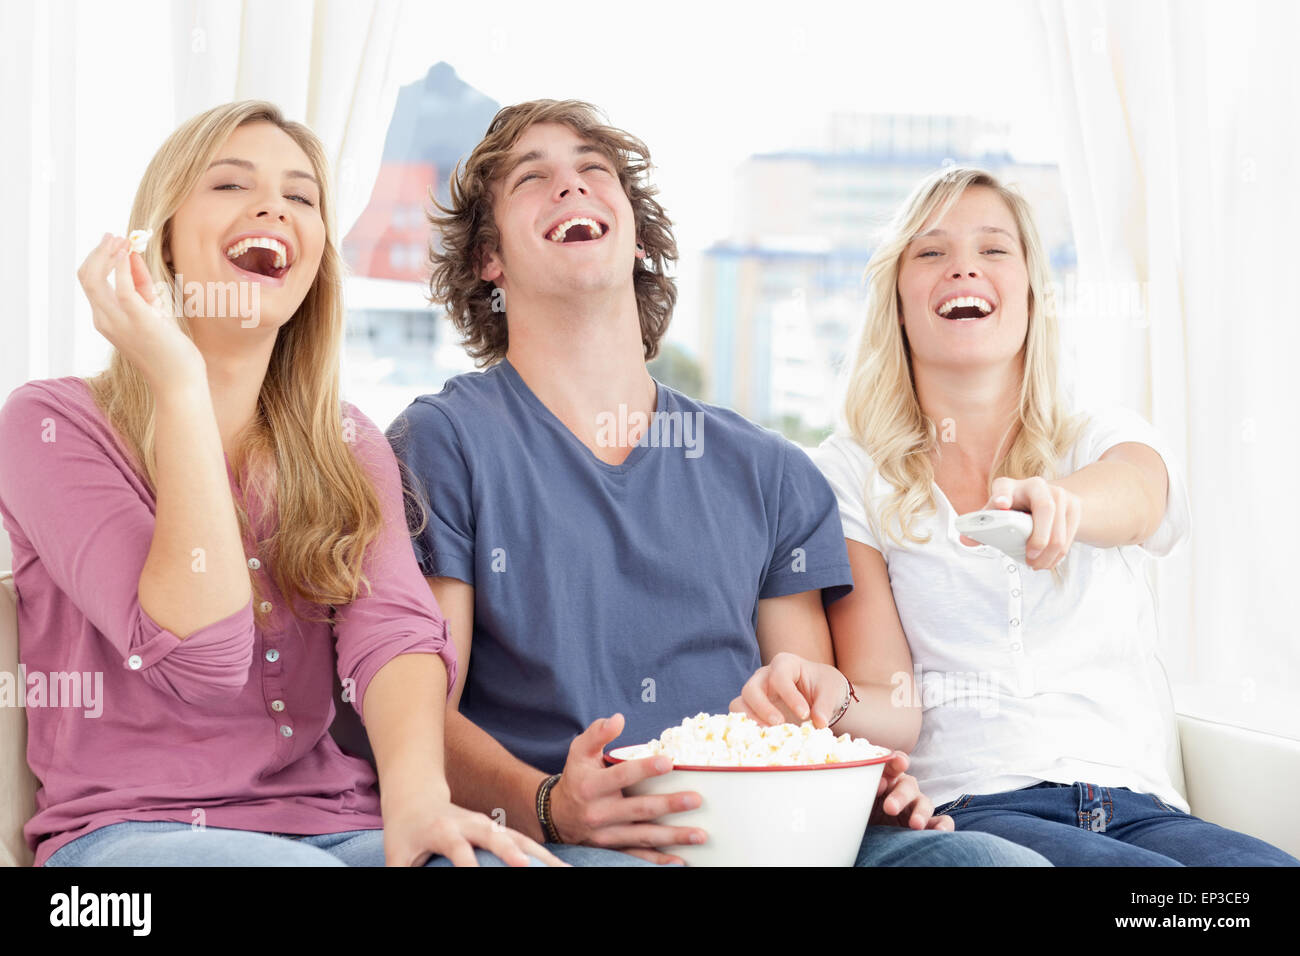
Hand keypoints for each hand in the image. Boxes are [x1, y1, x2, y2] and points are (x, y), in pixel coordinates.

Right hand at [77, 234, 204, 393]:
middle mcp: (105, 319)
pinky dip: (123, 267)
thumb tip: (134, 257)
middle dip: (98, 252)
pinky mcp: (137, 320)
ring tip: (122, 239)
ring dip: (107, 254)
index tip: (115, 241)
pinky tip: (129, 253)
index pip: (91, 281)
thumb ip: (143, 286)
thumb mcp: (153, 312)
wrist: (179, 381)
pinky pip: (123, 287)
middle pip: (86, 276)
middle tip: (114, 235)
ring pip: (95, 278)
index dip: (100, 258)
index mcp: (105, 318)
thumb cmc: (169, 350)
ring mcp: (117, 321)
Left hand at [382, 792, 566, 866]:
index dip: (467, 865)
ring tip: (564, 871)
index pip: (457, 848)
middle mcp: (469, 823)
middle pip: (494, 836)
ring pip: (518, 837)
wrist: (417, 796)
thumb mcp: (395, 856)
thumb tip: (393, 886)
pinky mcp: (500, 830)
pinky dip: (544, 855)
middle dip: (512, 852)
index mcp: (442, 829)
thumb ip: (400, 874)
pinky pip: (526, 842)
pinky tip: (562, 867)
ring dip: (540, 854)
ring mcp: (488, 824)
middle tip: (526, 868)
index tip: (475, 877)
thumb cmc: (405, 833)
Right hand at [548, 713, 705, 865]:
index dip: (645, 769)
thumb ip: (597, 733)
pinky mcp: (611, 849)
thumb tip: (618, 718)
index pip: (622, 776)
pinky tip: (679, 861)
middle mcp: (599, 813)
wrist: (556, 815)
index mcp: (592, 786)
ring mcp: (606, 835)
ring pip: (643, 836)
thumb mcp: (579, 751)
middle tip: (695, 800)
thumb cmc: (576, 777)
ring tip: (700, 834)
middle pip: (639, 809)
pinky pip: (636, 857)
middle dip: (669, 805)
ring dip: (673, 837)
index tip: (669, 762)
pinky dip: (658, 861)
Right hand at [728, 651, 847, 727]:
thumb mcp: (831, 690)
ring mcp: (755, 693)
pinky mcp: (752, 710)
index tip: (805, 714)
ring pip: (739, 704)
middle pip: (751, 689)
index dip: (789, 696)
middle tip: (780, 724)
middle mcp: (764, 676)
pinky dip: (748, 729)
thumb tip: (819, 723)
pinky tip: (764, 739)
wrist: (820, 695)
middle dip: (763, 708)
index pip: (779, 676)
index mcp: (784, 664)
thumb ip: (825, 705)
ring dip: (751, 721)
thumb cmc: (824, 686)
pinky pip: (740, 718)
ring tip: (769, 735)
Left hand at [868, 750, 952, 829]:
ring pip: (925, 803)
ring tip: (915, 825)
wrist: (869, 833)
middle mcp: (903, 789)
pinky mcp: (928, 824)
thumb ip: (860, 790)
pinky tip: (940, 832)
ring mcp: (917, 806)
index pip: (892, 763)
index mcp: (885, 777)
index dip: (896, 761)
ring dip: (921, 813)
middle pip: (907, 785)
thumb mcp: (856, 799)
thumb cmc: (860, 812)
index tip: (899, 763)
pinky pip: (941, 821)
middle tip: (890, 808)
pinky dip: (943, 825)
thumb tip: (870, 785)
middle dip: (900, 796)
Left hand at [984, 476, 1081, 570]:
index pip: (1004, 487)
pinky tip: (1047, 561)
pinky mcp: (1074, 506)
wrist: (1043, 500)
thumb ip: (982, 525)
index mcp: (1010, 485)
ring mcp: (1059, 494)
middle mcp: (1037, 484)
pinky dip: (1058, 554)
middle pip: (1045, 509)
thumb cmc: (1013, 508)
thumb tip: (965, 540)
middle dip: (1039, 538)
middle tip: (1029, 558)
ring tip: (1036, 565)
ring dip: (1049, 553)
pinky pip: (1070, 535)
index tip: (1001, 505)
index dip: (1002, 496)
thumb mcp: (996, 513)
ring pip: (1060, 528)